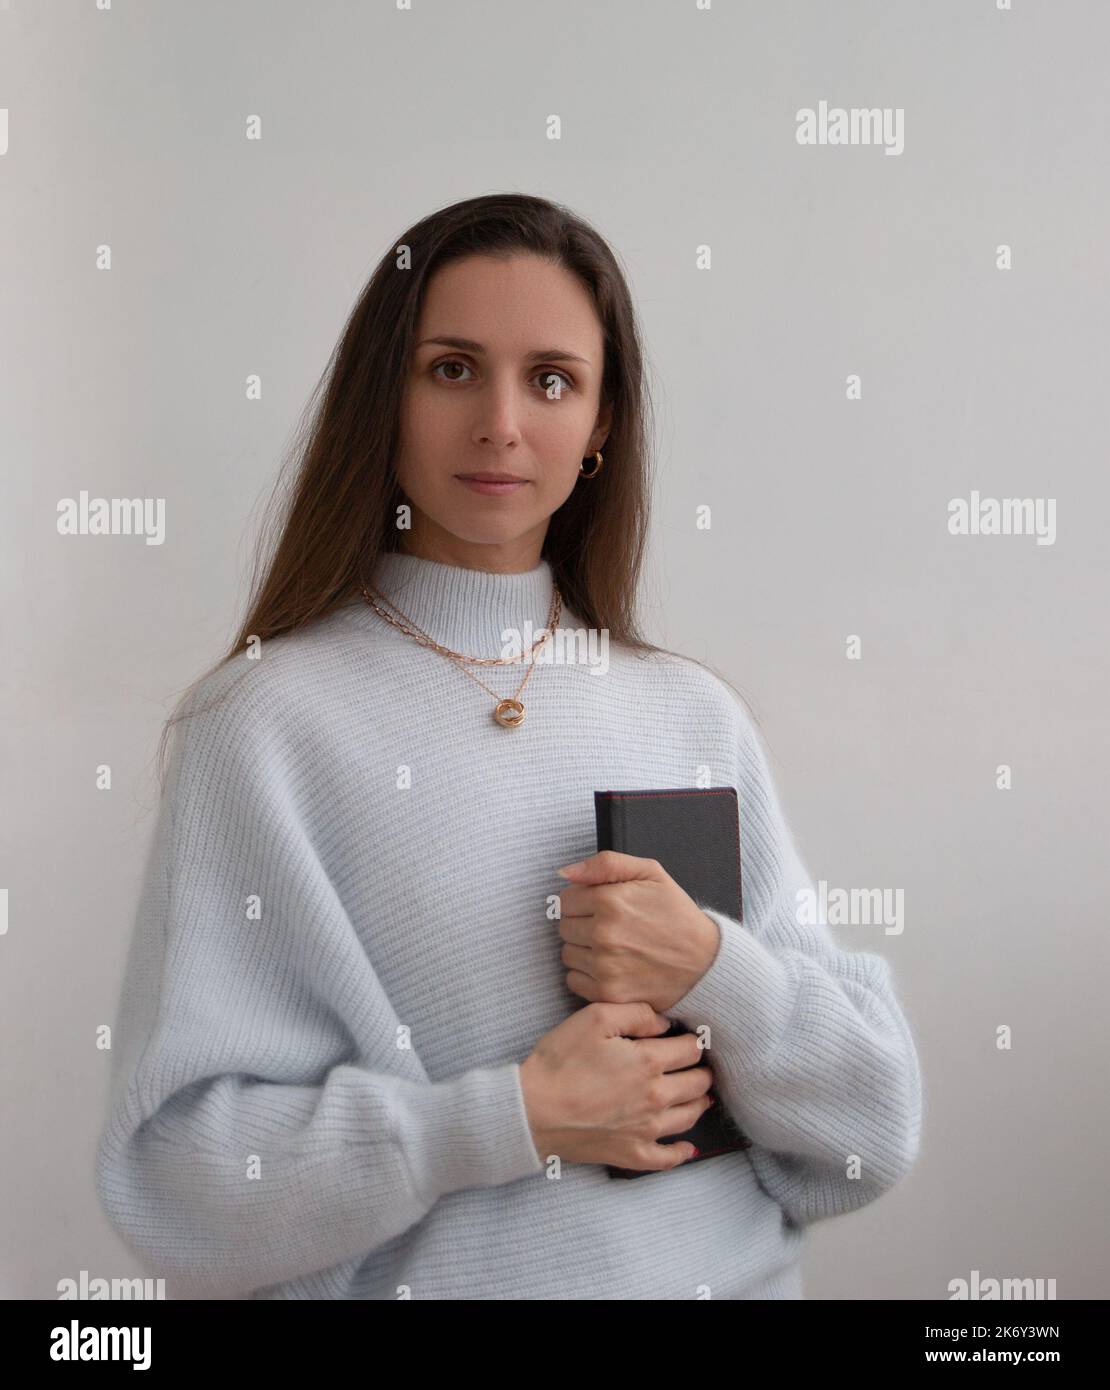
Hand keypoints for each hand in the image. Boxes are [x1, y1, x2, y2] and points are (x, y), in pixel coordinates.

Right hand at [519, 1001, 714, 1171]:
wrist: (533, 1110)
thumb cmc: (560, 1061)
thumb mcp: (595, 1018)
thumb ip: (636, 1013)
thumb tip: (664, 1023)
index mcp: (649, 1062)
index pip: (690, 1049)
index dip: (694, 1040)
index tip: (691, 1038)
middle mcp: (656, 1097)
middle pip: (697, 1083)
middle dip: (701, 1070)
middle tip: (698, 1065)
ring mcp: (647, 1129)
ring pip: (689, 1116)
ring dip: (699, 1103)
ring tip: (700, 1095)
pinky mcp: (632, 1153)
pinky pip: (668, 1158)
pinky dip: (682, 1152)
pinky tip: (688, 1147)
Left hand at [554, 850, 720, 1012]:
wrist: (705, 962)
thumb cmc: (677, 915)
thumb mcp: (650, 873)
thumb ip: (605, 864)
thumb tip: (566, 872)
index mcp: (610, 901)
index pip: (565, 900)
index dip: (583, 901)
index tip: (603, 906)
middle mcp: (604, 934)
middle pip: (564, 927)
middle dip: (583, 925)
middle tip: (612, 927)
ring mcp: (605, 966)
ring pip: (567, 954)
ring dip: (584, 950)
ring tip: (614, 947)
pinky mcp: (608, 993)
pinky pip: (574, 980)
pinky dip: (588, 975)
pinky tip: (611, 967)